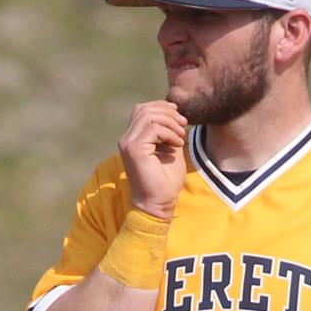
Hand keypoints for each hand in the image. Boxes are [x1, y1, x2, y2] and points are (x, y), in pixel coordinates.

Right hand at [117, 100, 186, 219]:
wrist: (159, 203)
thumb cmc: (165, 181)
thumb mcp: (170, 150)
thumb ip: (169, 132)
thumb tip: (176, 115)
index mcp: (133, 138)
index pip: (142, 110)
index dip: (161, 107)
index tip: (179, 115)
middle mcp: (127, 139)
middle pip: (144, 109)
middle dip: (168, 113)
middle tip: (184, 124)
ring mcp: (128, 144)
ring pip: (149, 116)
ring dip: (170, 123)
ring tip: (182, 136)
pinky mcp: (134, 150)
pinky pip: (153, 129)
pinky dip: (169, 133)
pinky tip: (177, 144)